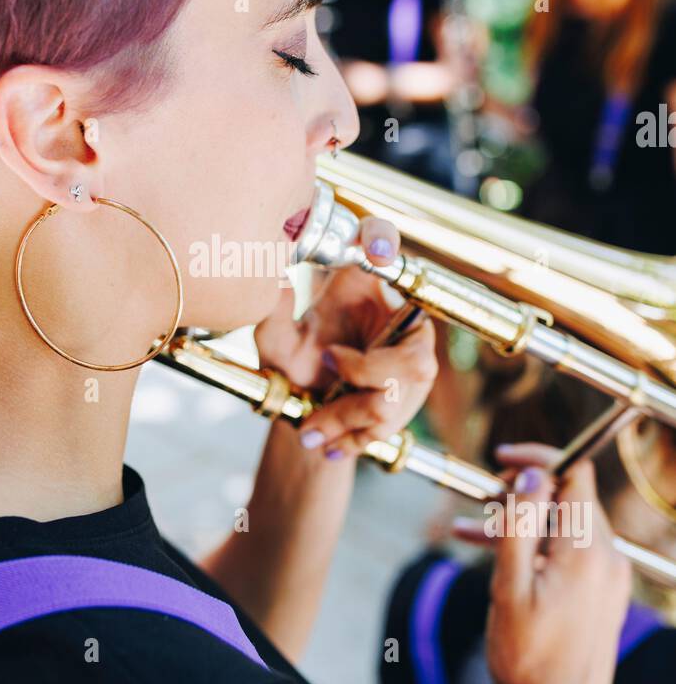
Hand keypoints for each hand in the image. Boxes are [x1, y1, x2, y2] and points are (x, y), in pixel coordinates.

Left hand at [253, 216, 436, 459]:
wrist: (301, 408)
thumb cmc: (293, 360)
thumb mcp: (274, 338)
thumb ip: (273, 313)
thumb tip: (272, 279)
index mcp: (362, 283)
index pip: (382, 240)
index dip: (386, 240)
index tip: (378, 252)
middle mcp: (396, 315)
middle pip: (411, 349)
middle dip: (365, 370)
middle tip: (326, 362)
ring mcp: (411, 358)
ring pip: (396, 393)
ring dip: (347, 414)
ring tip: (311, 428)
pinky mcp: (409, 395)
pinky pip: (390, 421)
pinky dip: (351, 436)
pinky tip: (327, 443)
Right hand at [454, 443, 630, 683]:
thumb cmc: (529, 659)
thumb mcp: (510, 586)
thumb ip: (520, 524)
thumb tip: (533, 473)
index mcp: (588, 551)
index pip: (574, 474)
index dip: (538, 457)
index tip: (503, 457)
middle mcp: (606, 559)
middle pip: (567, 499)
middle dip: (523, 491)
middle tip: (482, 497)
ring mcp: (606, 578)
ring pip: (562, 527)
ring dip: (521, 522)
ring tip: (473, 525)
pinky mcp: (599, 595)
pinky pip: (566, 555)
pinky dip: (533, 549)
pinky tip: (490, 553)